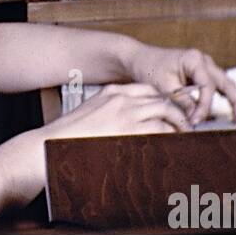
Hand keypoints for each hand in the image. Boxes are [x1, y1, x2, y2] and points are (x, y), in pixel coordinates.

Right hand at [43, 83, 191, 139]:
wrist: (51, 144)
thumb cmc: (66, 136)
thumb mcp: (90, 114)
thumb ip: (109, 113)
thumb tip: (123, 124)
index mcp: (111, 93)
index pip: (146, 89)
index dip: (162, 100)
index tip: (168, 110)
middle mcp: (122, 100)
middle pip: (160, 99)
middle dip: (176, 112)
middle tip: (184, 124)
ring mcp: (126, 114)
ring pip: (165, 112)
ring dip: (178, 125)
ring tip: (184, 136)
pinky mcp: (130, 131)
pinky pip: (160, 131)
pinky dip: (170, 137)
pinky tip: (173, 144)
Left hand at [123, 45, 235, 124]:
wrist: (139, 59)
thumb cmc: (149, 68)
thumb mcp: (164, 86)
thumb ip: (182, 101)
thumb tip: (195, 119)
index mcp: (194, 59)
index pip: (207, 85)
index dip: (204, 105)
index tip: (196, 120)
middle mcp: (204, 61)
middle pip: (227, 83)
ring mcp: (205, 67)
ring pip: (226, 85)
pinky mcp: (202, 74)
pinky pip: (218, 87)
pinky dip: (226, 98)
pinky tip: (234, 112)